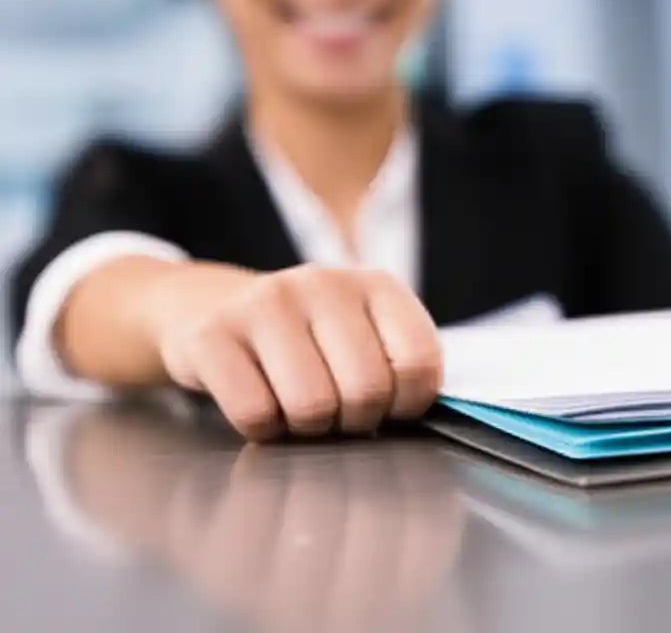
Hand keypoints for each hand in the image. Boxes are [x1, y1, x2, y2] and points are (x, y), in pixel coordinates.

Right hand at [149, 264, 442, 439]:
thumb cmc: (307, 339)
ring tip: (296, 404)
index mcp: (377, 285)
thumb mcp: (366, 335)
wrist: (209, 308)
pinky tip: (260, 400)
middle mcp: (324, 282)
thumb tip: (421, 418)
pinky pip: (256, 414)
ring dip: (307, 427)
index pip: (419, 362)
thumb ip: (402, 367)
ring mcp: (266, 303)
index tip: (388, 406)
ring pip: (312, 407)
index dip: (408, 404)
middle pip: (367, 390)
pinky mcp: (213, 334)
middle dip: (354, 421)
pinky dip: (263, 429)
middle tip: (337, 411)